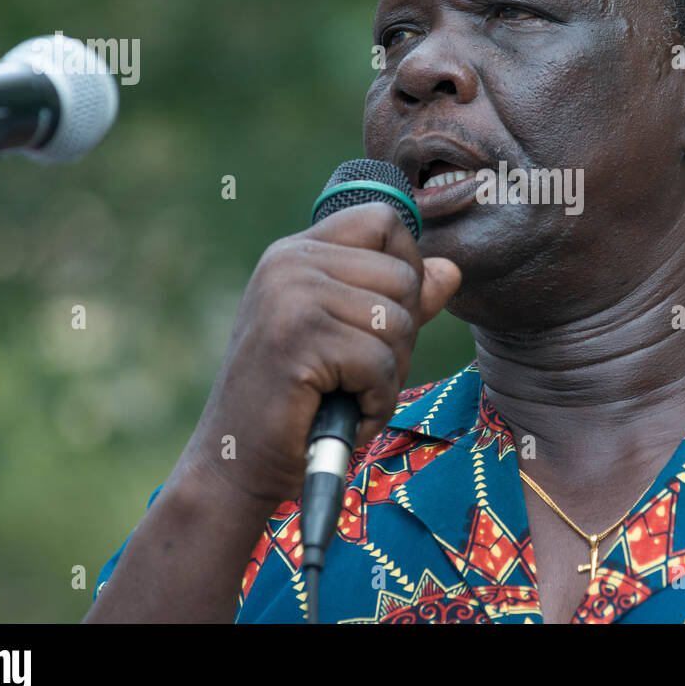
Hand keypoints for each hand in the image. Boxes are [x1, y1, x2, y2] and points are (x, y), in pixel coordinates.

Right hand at [183, 201, 461, 509]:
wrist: (234, 464)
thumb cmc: (296, 403)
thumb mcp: (350, 339)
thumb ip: (398, 301)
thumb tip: (450, 270)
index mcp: (297, 252)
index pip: (383, 221)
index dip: (408, 267)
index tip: (384, 319)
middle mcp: (288, 262)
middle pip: (404, 276)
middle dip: (401, 338)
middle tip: (359, 375)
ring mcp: (290, 295)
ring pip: (398, 322)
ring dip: (389, 376)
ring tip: (347, 395)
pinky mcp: (298, 337)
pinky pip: (381, 363)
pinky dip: (376, 403)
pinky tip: (343, 414)